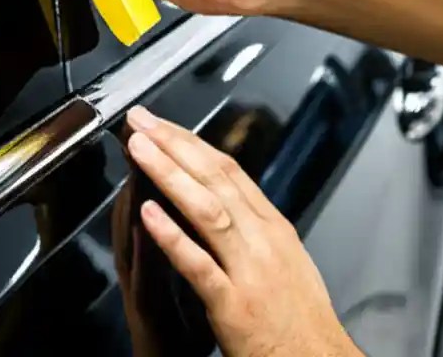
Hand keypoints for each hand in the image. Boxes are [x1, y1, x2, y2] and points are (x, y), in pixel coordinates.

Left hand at [123, 106, 362, 356]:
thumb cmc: (302, 321)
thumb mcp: (287, 261)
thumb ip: (256, 230)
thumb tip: (231, 200)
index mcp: (273, 229)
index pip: (229, 171)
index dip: (192, 143)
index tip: (163, 125)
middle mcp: (263, 241)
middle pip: (216, 179)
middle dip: (175, 145)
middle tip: (141, 121)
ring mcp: (250, 271)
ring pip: (207, 210)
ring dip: (170, 175)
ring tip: (139, 150)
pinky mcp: (234, 305)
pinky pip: (199, 265)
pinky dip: (172, 237)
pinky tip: (148, 214)